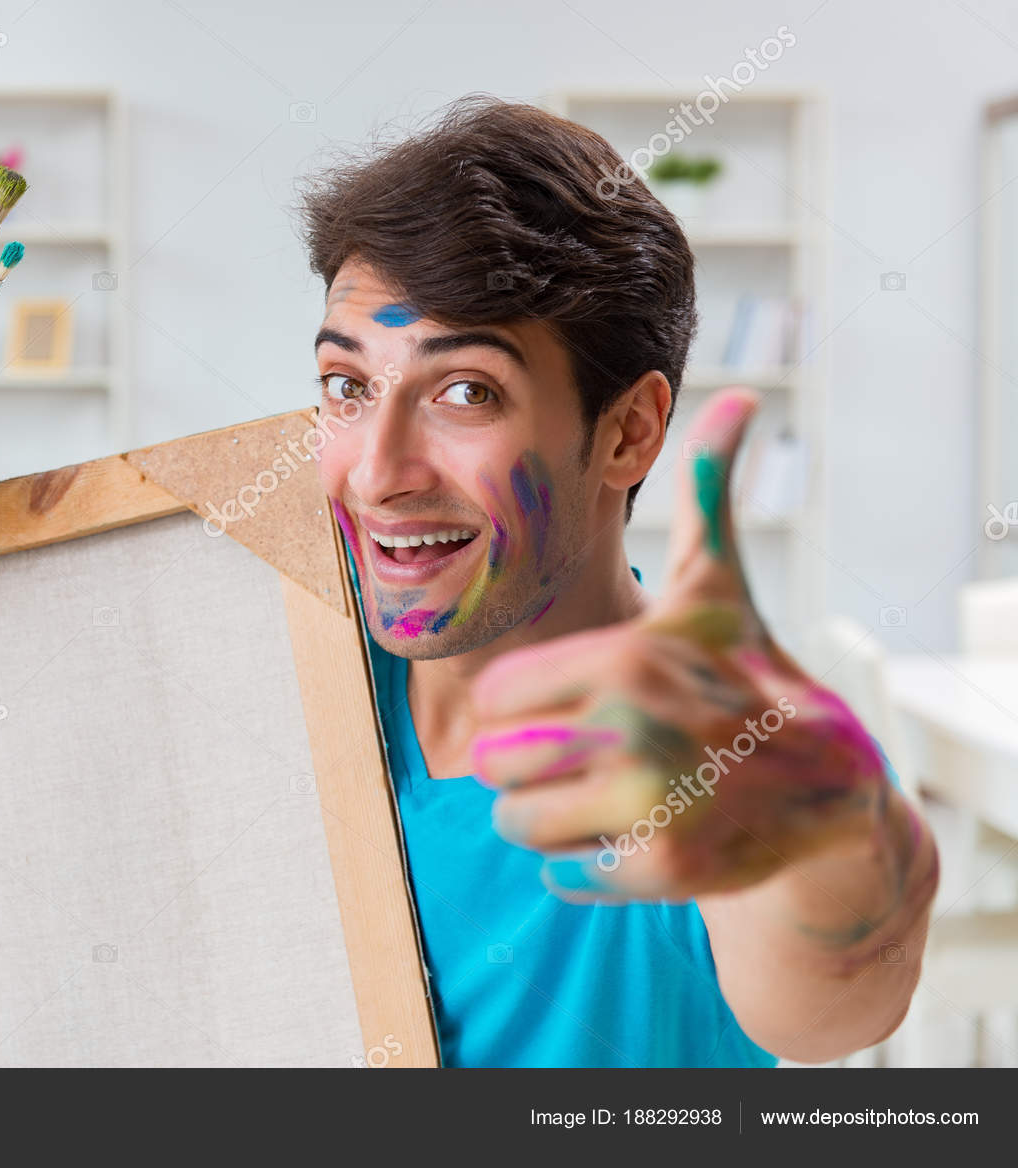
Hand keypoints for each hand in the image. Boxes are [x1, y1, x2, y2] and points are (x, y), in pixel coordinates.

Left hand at [467, 387, 889, 901]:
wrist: (826, 782)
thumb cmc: (746, 671)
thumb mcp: (715, 586)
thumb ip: (701, 497)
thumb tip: (730, 398)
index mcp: (624, 657)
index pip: (494, 696)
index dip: (521, 706)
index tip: (566, 706)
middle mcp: (631, 728)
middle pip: (495, 764)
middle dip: (528, 765)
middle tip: (582, 757)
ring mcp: (647, 802)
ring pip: (517, 823)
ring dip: (547, 817)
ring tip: (602, 794)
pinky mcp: (660, 867)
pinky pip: (561, 873)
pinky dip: (583, 863)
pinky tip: (629, 833)